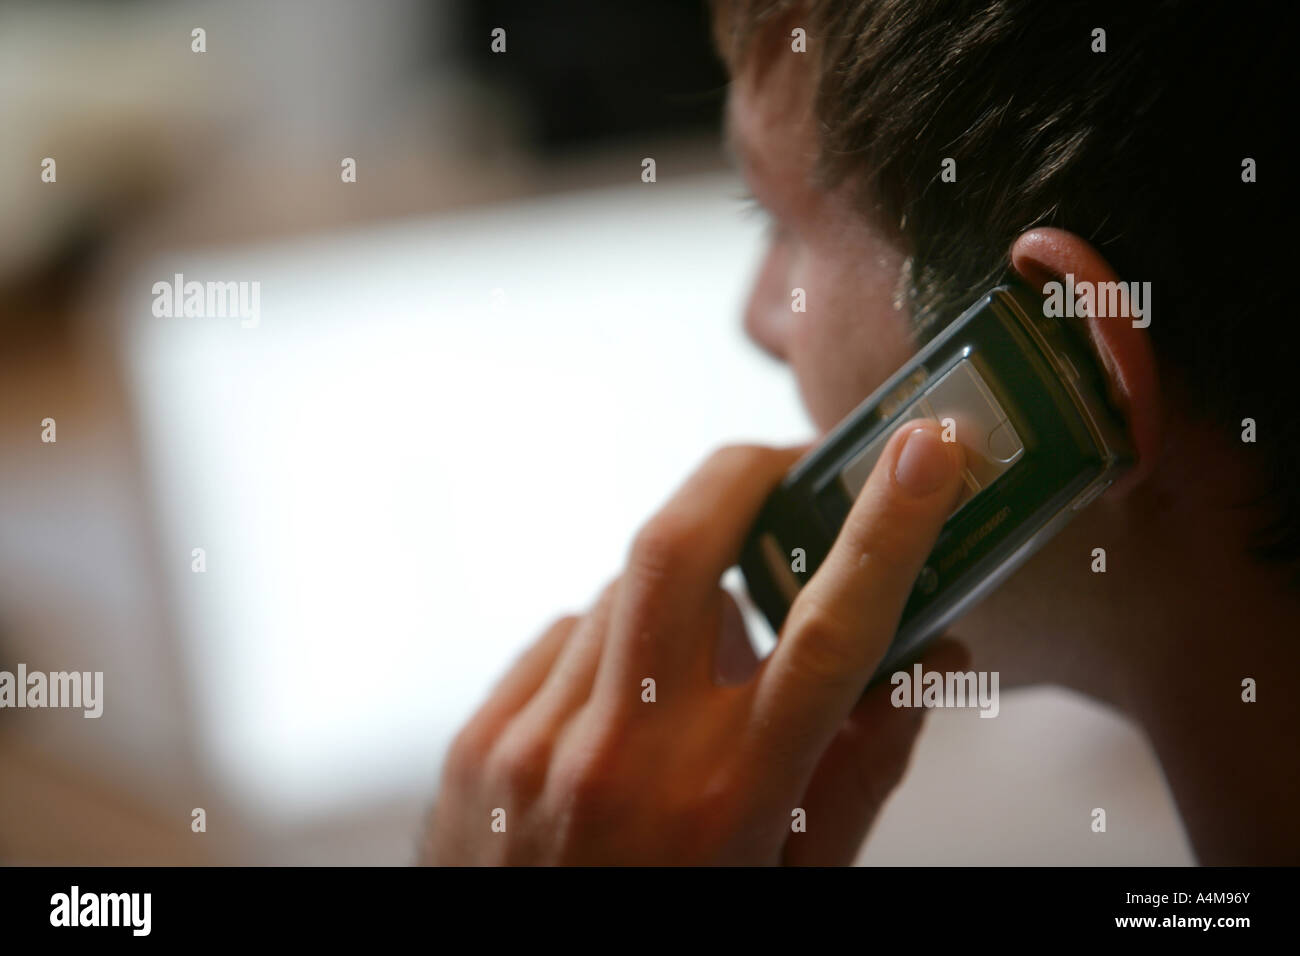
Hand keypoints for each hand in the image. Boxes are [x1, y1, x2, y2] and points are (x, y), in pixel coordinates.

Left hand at [423, 420, 966, 863]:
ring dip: (677, 598)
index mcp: (733, 801)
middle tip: (787, 467)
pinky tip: (620, 713)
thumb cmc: (685, 929)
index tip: (926, 450)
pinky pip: (565, 637)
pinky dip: (611, 648)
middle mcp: (628, 758)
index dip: (889, 528)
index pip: (832, 634)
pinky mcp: (482, 740)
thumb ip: (864, 765)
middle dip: (741, 475)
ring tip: (697, 668)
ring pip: (621, 592)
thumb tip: (931, 653)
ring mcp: (539, 743)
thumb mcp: (799, 876)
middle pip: (679, 547)